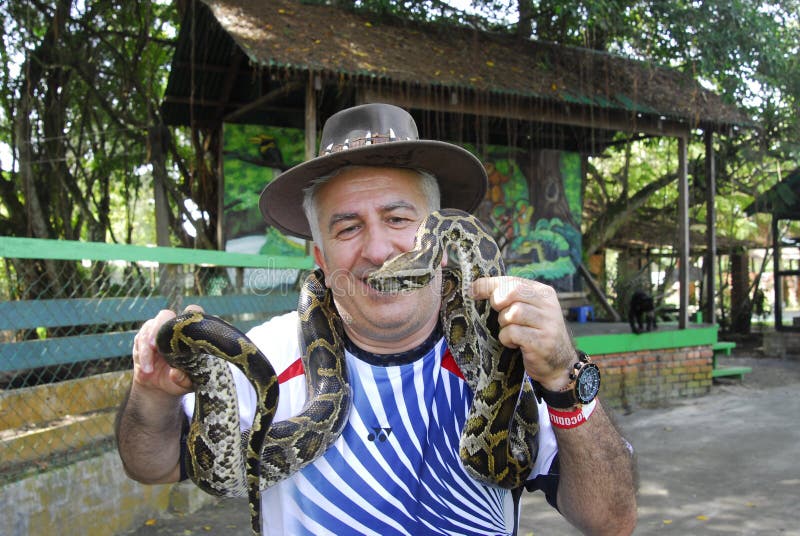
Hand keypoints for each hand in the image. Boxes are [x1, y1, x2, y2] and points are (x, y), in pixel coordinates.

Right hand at [132, 306, 202, 395]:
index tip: (188, 327)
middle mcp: (172, 326)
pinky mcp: (142, 338)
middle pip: (165, 315)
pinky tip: (147, 370)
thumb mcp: (187, 383)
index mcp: (190, 330)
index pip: (193, 312)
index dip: (191, 314)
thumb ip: (184, 379)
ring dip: (147, 348)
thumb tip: (175, 373)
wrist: (159, 385)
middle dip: (159, 328)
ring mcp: (155, 330)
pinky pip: (140, 341)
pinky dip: (142, 356)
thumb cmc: (181, 379)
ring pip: (149, 329)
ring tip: (150, 369)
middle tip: (156, 346)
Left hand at [471, 276, 575, 390]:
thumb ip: (511, 297)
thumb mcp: (529, 310)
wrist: (559, 364)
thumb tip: (475, 287)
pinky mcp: (542, 342)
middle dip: (498, 302)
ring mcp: (547, 324)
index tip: (473, 290)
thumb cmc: (535, 333)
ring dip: (504, 324)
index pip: (513, 281)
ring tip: (510, 331)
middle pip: (513, 292)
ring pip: (512, 313)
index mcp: (544, 292)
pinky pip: (513, 333)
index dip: (489, 285)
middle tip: (499, 314)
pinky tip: (515, 344)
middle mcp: (548, 305)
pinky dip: (507, 339)